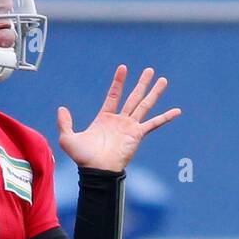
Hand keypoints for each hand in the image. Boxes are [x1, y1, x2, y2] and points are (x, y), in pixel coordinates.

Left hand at [58, 65, 180, 171]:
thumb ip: (65, 123)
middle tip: (149, 69)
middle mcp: (119, 121)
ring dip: (154, 92)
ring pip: (145, 105)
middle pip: (133, 97)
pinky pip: (154, 124)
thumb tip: (61, 109)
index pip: (113, 95)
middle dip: (141, 83)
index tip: (123, 67)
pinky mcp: (137, 135)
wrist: (97, 170)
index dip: (118, 82)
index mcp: (105, 118)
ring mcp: (130, 127)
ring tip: (163, 79)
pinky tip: (177, 111)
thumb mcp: (68, 138)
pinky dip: (166, 117)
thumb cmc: (83, 158)